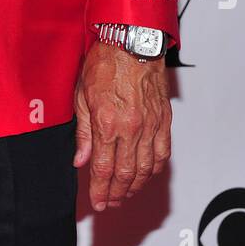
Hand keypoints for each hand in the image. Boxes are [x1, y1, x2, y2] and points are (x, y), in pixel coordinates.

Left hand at [73, 42, 171, 210]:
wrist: (132, 42)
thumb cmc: (105, 62)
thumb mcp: (82, 95)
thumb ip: (83, 131)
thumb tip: (80, 159)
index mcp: (107, 123)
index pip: (102, 168)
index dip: (99, 190)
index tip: (97, 202)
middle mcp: (131, 128)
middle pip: (125, 174)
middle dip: (116, 194)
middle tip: (109, 203)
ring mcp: (150, 126)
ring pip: (146, 168)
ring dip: (136, 186)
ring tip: (125, 194)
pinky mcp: (164, 120)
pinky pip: (162, 153)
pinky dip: (155, 169)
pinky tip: (147, 174)